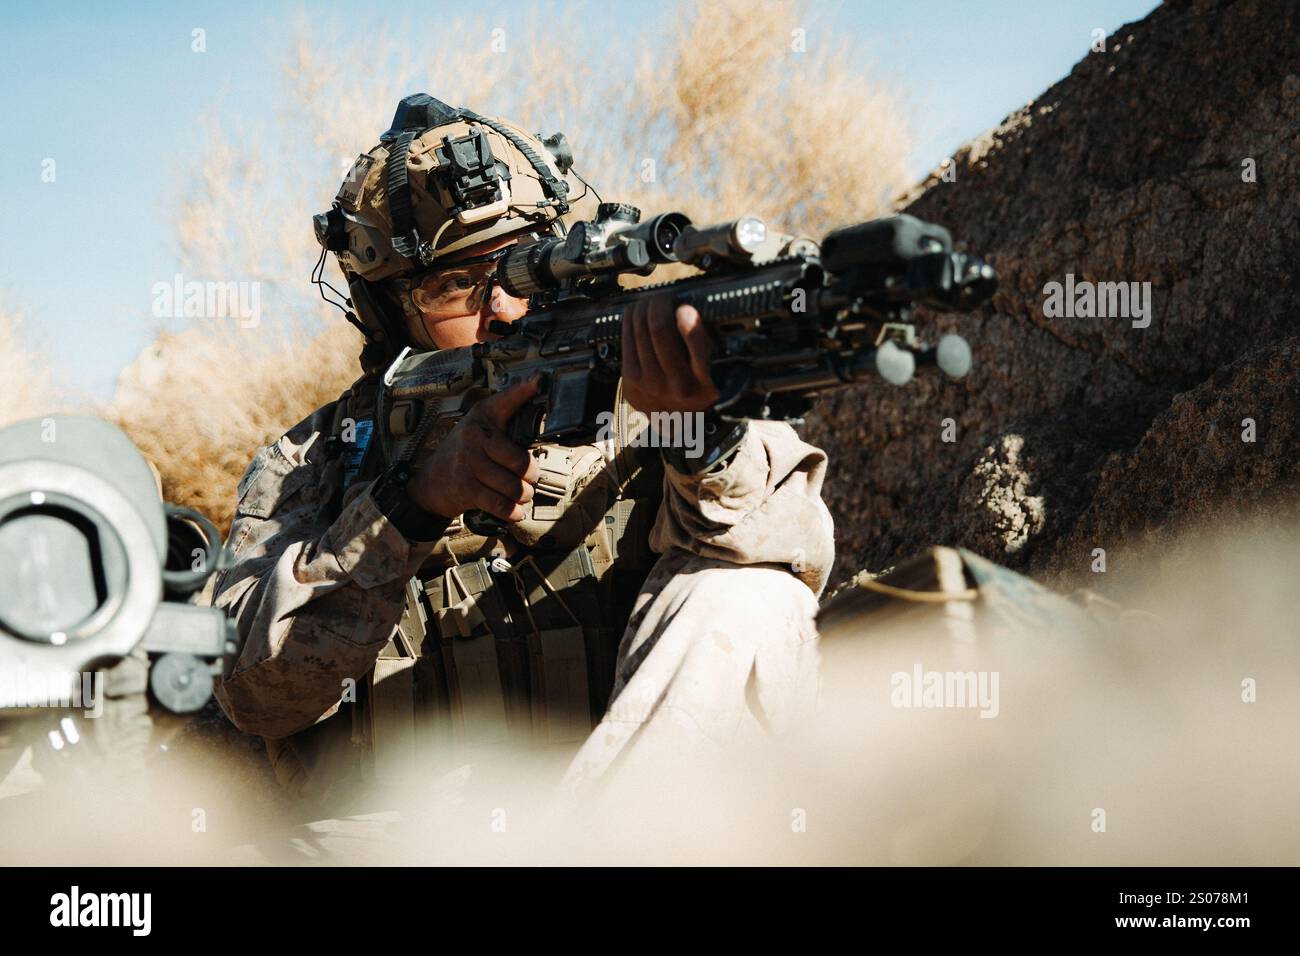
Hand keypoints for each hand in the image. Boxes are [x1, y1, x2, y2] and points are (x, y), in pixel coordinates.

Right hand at [406, 377, 541, 521]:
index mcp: (482, 418)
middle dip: (531, 477)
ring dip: (524, 496)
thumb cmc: (462, 452)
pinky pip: (501, 505)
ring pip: (514, 486)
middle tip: (529, 479)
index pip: (507, 402)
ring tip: (522, 494)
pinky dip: (513, 512)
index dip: (524, 391)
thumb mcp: (479, 425)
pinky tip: (516, 510)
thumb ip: (507, 414)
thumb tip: (537, 393)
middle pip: (522, 462)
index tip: (539, 380)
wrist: (430, 482)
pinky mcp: (466, 489)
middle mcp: (475, 438)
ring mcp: (469, 463)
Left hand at [621, 298, 717, 413]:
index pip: (697, 350)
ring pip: (640, 328)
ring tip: (652, 302)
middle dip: (660, 303)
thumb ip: (705, 344)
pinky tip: (637, 313)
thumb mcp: (714, 374)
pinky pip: (626, 338)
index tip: (686, 309)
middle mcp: (676, 384)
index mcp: (704, 382)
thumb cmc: (697, 390)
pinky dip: (631, 319)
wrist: (675, 422)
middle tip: (665, 297)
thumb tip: (689, 307)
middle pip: (659, 328)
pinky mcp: (630, 380)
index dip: (689, 324)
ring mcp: (649, 383)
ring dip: (645, 307)